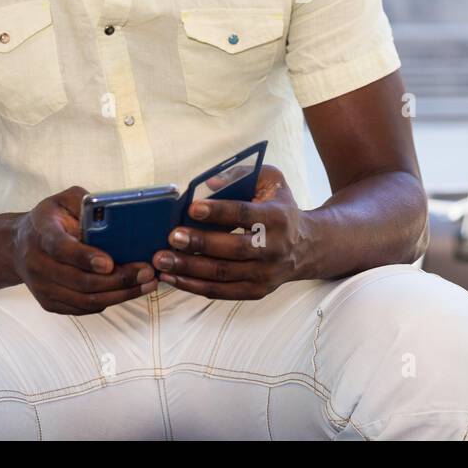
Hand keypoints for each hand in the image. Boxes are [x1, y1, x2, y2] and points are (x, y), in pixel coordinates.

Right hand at [13, 187, 157, 314]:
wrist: (18, 247)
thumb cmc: (50, 220)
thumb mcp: (63, 200)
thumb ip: (85, 201)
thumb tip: (114, 209)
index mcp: (41, 234)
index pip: (61, 249)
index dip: (85, 258)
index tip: (110, 262)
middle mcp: (38, 264)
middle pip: (80, 281)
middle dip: (118, 279)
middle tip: (147, 272)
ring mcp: (43, 288)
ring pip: (85, 299)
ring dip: (120, 295)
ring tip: (147, 284)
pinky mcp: (50, 304)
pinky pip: (84, 308)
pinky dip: (110, 301)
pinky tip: (131, 290)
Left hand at [153, 165, 307, 299]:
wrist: (306, 246)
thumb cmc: (279, 207)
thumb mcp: (270, 181)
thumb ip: (241, 175)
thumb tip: (207, 184)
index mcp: (278, 217)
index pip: (245, 214)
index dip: (218, 212)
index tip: (192, 208)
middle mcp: (274, 248)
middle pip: (233, 249)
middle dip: (199, 243)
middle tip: (171, 237)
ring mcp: (265, 274)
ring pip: (222, 274)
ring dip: (189, 268)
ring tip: (161, 260)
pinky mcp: (256, 291)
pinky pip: (221, 292)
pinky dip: (194, 286)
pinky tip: (171, 278)